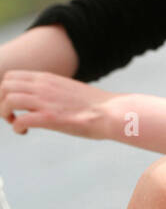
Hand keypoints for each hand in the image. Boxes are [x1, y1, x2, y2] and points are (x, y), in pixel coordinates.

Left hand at [0, 70, 116, 141]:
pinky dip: (16, 127)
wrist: (111, 112)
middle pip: (4, 86)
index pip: (11, 76)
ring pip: (7, 100)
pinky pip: (19, 120)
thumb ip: (50, 91)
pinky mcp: (50, 118)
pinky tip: (25, 132)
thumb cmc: (92, 106)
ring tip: (15, 123)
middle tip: (11, 115)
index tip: (14, 106)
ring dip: (5, 114)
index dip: (6, 92)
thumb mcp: (66, 90)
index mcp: (47, 78)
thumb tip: (40, 99)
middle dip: (2, 102)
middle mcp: (43, 86)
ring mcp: (45, 101)